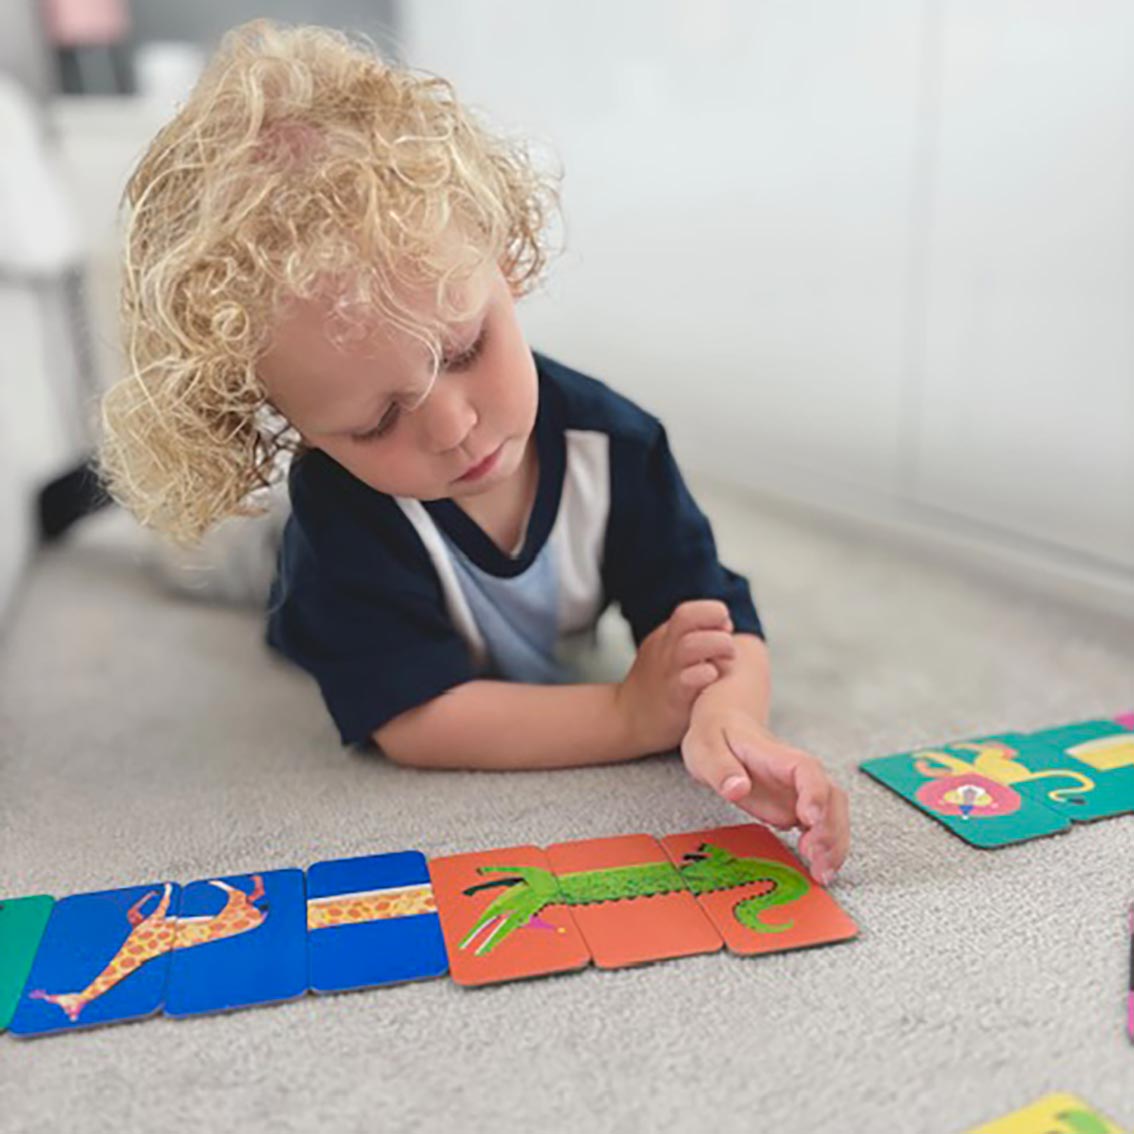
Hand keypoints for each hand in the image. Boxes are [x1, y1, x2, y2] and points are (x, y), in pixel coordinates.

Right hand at [616, 599, 735, 754]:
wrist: (625, 718)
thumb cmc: (656, 686)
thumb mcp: (667, 652)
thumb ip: (692, 637)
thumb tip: (726, 626)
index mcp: (665, 637)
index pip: (688, 611)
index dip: (711, 613)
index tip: (725, 627)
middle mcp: (665, 650)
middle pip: (686, 618)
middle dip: (715, 623)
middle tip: (729, 643)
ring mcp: (667, 673)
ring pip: (690, 645)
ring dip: (717, 645)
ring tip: (728, 658)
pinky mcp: (672, 698)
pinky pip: (688, 680)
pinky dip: (704, 674)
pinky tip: (711, 678)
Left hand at [681, 697, 849, 883]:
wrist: (725, 726)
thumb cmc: (717, 734)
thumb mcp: (706, 747)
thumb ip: (720, 768)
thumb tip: (738, 789)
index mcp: (776, 755)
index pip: (806, 770)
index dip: (814, 793)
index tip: (810, 819)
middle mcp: (796, 774)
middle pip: (831, 796)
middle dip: (831, 829)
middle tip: (818, 860)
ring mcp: (800, 791)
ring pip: (833, 814)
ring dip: (834, 844)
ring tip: (822, 874)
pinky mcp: (797, 807)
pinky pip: (822, 827)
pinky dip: (827, 849)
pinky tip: (821, 871)